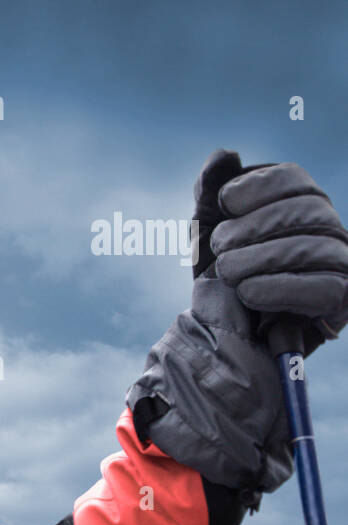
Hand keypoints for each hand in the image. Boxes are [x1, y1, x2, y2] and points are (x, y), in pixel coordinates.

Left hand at [125, 149, 347, 495]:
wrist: (220, 351)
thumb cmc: (218, 290)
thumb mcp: (207, 241)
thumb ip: (212, 197)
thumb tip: (225, 155)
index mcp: (302, 212)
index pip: (295, 181)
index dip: (259, 188)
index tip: (222, 207)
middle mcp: (330, 236)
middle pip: (308, 210)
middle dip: (256, 225)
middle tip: (220, 250)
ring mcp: (341, 271)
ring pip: (316, 246)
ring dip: (262, 257)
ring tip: (227, 275)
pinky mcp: (340, 308)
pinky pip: (324, 288)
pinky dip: (280, 287)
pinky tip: (247, 294)